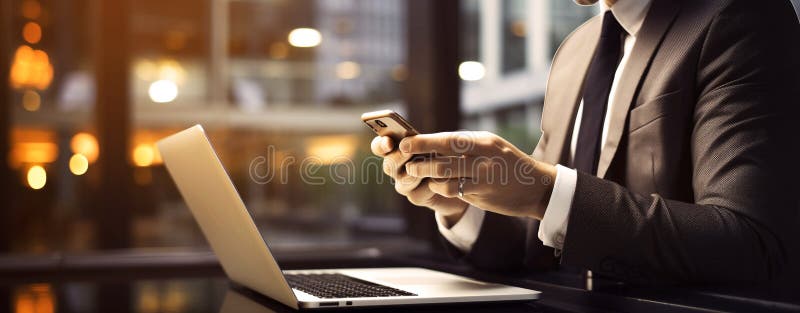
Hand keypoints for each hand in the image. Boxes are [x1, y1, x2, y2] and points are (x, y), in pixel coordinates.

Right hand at [371, 136, 468, 224]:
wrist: (458, 179)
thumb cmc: (446, 154)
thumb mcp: (436, 143)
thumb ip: (421, 142)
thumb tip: (409, 139)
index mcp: (396, 149)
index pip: (379, 147)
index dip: (381, 145)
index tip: (389, 143)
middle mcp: (396, 167)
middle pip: (388, 166)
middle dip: (397, 158)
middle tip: (407, 152)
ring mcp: (404, 183)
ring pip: (402, 181)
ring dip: (416, 172)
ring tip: (431, 165)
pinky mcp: (416, 197)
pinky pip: (416, 193)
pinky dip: (428, 186)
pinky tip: (440, 180)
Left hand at [399, 131, 556, 218]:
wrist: (536, 187)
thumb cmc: (508, 163)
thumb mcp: (490, 146)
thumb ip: (466, 146)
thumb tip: (433, 144)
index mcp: (483, 141)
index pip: (448, 139)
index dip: (424, 141)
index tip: (405, 142)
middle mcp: (484, 156)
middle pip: (444, 156)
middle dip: (420, 159)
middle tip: (406, 161)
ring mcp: (484, 175)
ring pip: (445, 174)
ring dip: (426, 174)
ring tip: (415, 172)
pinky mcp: (482, 193)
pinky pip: (454, 190)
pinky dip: (440, 187)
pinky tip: (436, 185)